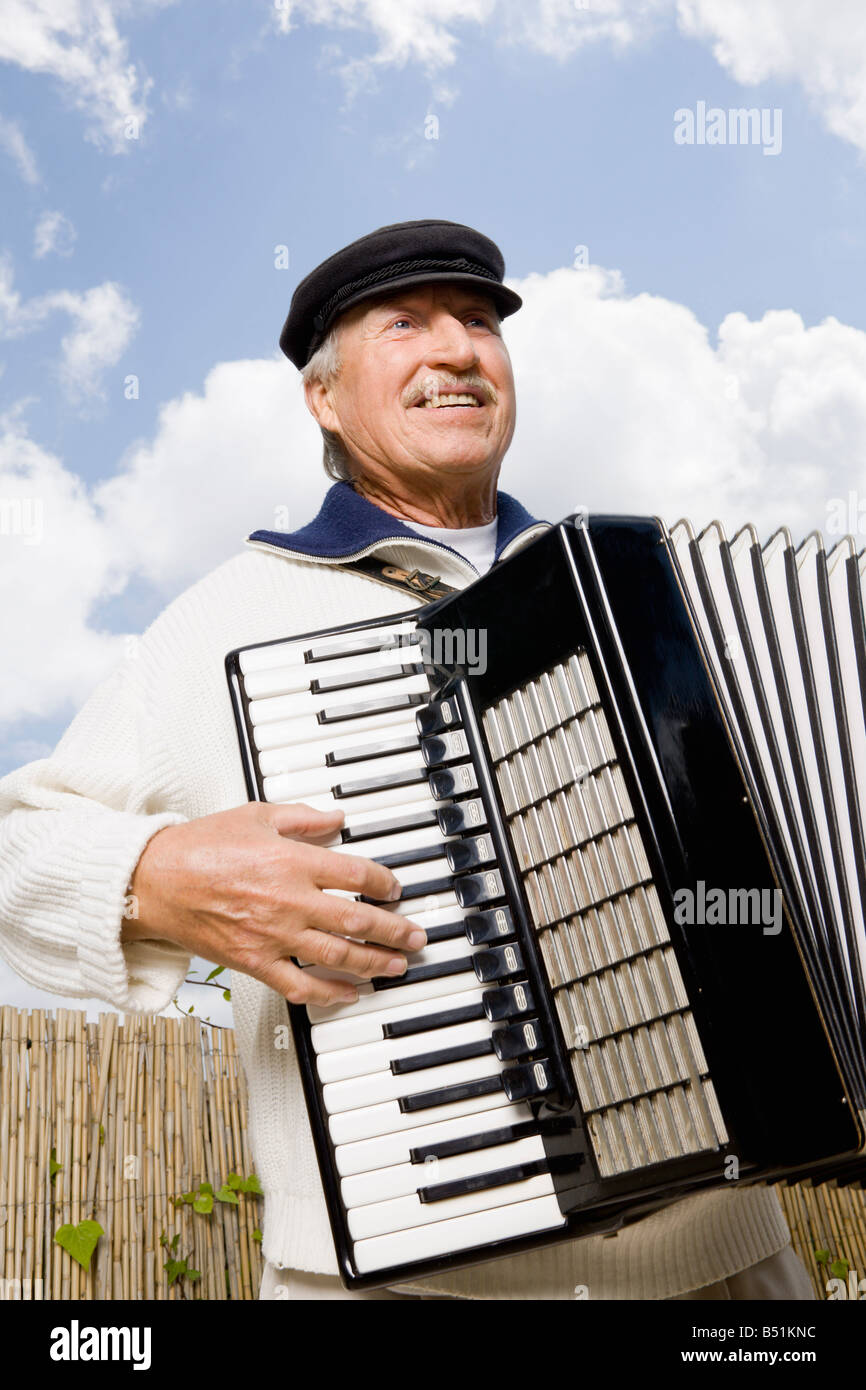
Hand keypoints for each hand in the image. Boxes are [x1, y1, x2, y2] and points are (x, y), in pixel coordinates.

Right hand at [124, 802, 425, 1005]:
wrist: (153, 881)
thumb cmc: (198, 847)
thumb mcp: (255, 815)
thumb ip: (301, 818)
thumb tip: (336, 818)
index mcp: (291, 861)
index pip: (356, 874)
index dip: (384, 882)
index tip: (395, 889)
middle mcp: (287, 901)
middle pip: (357, 919)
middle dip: (394, 930)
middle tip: (415, 936)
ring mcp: (272, 936)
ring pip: (337, 955)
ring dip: (374, 962)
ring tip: (396, 965)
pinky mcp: (254, 962)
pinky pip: (300, 985)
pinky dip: (330, 993)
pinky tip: (350, 993)